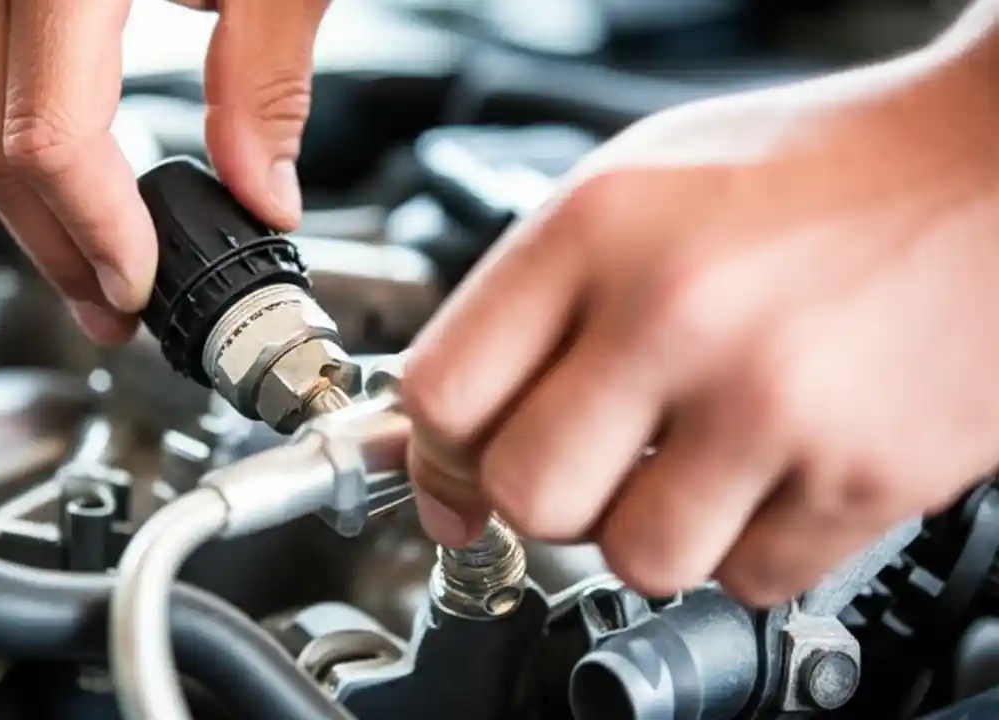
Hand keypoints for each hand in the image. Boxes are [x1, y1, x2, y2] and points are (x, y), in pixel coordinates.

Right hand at [0, 0, 327, 342]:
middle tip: (111, 308)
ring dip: (23, 204)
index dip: (93, 231)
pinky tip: (63, 178)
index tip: (134, 289)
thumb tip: (262, 191)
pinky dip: (8, 135)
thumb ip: (266, 78)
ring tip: (91, 263)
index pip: (49, 133)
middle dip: (53, 246)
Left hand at [402, 22, 998, 605]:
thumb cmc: (815, 170)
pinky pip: (749, 578)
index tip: (453, 468)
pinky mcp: (864, 475)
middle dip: (538, 497)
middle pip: (525, 494)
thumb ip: (530, 306)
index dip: (434, 449)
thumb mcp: (638, 187)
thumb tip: (434, 434)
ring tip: (689, 463)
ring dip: (647, 529)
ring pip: (635, 559)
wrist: (993, 165)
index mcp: (598, 229)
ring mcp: (774, 403)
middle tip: (580, 465)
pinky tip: (769, 472)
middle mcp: (677, 314)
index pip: (443, 393)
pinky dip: (747, 545)